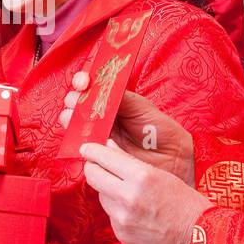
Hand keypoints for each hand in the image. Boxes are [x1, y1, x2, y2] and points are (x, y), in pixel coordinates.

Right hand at [59, 71, 195, 183]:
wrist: (173, 162)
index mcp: (114, 101)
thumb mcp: (145, 109)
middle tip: (79, 102)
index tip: (84, 83)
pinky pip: (78, 145)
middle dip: (74, 99)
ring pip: (72, 123)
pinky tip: (83, 138)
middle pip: (76, 103)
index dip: (83, 81)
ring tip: (79, 120)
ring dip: (70, 118)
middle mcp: (102, 116)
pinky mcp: (95, 155)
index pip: (92, 86)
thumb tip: (102, 89)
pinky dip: (75, 140)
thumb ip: (123, 99)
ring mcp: (97, 135)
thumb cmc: (163, 134)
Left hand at [80, 139, 208, 243]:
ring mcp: (122, 219)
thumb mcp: (163, 175)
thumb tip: (108, 147)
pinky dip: (117, 210)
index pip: (104, 157)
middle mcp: (128, 197)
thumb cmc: (187, 203)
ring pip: (101, 196)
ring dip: (108, 190)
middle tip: (97, 165)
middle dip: (94, 168)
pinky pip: (111, 215)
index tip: (86, 147)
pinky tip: (135, 211)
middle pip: (93, 175)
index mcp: (142, 176)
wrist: (201, 239)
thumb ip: (132, 162)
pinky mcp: (121, 234)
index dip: (92, 151)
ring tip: (127, 191)